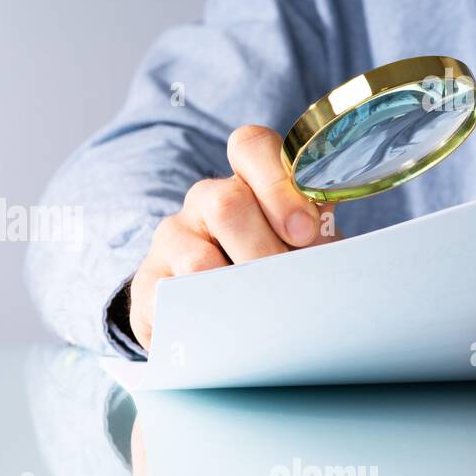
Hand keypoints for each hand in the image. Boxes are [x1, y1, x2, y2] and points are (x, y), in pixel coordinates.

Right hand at [129, 125, 337, 348]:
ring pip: (196, 258)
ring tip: (258, 315)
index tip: (304, 230)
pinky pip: (169, 297)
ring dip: (234, 291)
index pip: (250, 145)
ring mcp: (172, 238)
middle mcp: (205, 201)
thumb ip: (318, 239)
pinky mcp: (148, 281)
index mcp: (248, 182)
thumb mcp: (303, 255)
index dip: (277, 181)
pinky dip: (201, 317)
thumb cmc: (276, 278)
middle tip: (286, 284)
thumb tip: (327, 245)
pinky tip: (221, 330)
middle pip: (225, 202)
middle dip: (263, 249)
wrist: (226, 322)